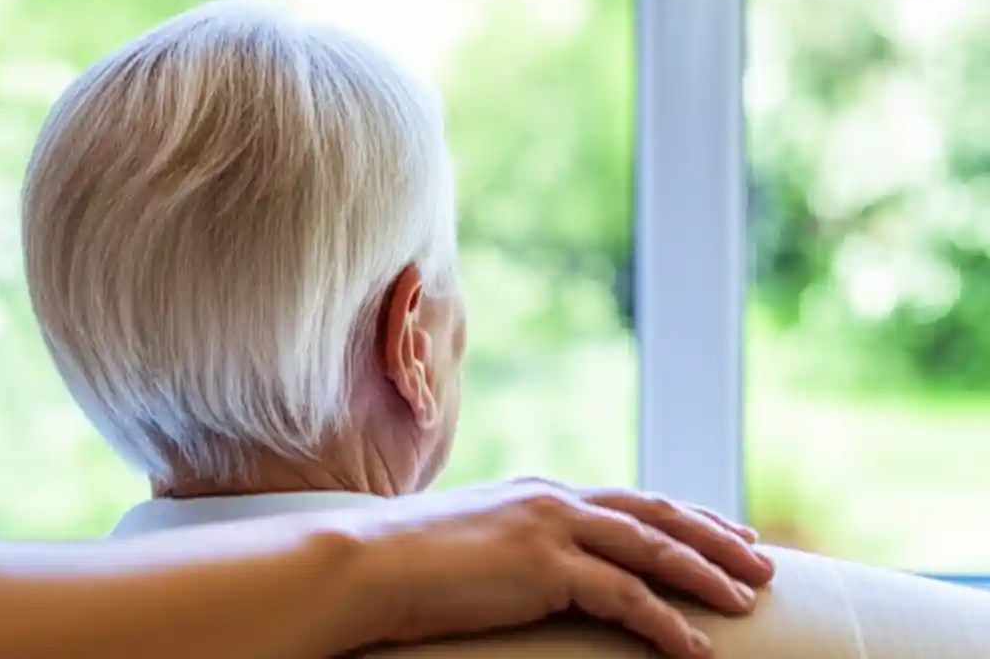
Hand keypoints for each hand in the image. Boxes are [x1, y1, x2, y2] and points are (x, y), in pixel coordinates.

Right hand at [343, 478, 773, 658]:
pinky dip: (666, 622)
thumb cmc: (411, 562)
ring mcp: (552, 528)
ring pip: (652, 549)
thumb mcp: (475, 541)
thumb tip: (538, 570)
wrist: (370, 564)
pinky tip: (694, 647)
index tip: (730, 530)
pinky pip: (625, 596)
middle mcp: (555, 499)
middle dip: (716, 537)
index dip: (687, 516)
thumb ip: (516, 544)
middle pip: (656, 515)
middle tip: (764, 562)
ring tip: (746, 604)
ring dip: (706, 575)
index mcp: (542, 491)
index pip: (632, 500)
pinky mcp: (545, 567)